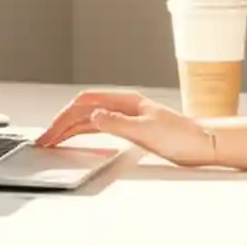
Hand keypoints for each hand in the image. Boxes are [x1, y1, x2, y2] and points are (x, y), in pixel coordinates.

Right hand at [34, 91, 214, 166]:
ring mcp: (125, 117)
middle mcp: (123, 106)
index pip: (85, 103)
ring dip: (68, 129)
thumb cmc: (182, 136)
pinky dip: (81, 133)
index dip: (65, 117)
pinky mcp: (129, 129)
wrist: (203, 144)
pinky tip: (73, 139)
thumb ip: (118, 123)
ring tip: (51, 141)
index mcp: (126, 101)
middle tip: (43, 140)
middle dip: (61, 124)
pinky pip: (97, 128)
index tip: (52, 132)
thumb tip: (93, 116)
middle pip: (83, 110)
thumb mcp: (147, 131)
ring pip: (88, 119)